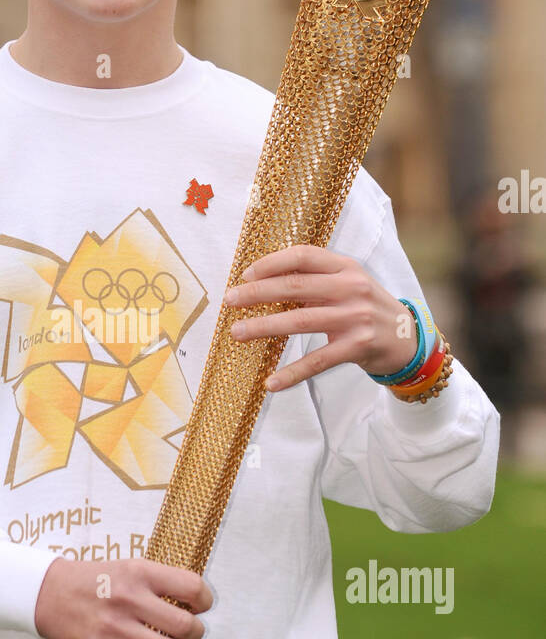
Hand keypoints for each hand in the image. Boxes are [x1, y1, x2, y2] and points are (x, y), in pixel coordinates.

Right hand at [34, 556, 212, 638]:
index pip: (190, 587)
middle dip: (196, 633)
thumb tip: (194, 602)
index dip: (204, 600)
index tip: (200, 606)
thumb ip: (158, 581)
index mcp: (140, 572)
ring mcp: (115, 627)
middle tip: (192, 632)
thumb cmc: (93, 579)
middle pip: (183, 625)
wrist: (48, 591)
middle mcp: (129, 599)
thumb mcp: (128, 566)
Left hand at [224, 244, 417, 390]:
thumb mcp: (348, 284)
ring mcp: (356, 317)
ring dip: (264, 327)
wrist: (408, 339)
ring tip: (237, 333)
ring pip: (300, 321)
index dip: (271, 263)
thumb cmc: (366, 309)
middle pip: (295, 286)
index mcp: (346, 267)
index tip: (245, 275)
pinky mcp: (358, 347)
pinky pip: (317, 361)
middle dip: (257, 293)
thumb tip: (263, 282)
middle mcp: (352, 288)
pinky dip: (292, 373)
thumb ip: (316, 280)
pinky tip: (270, 382)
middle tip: (229, 300)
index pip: (303, 256)